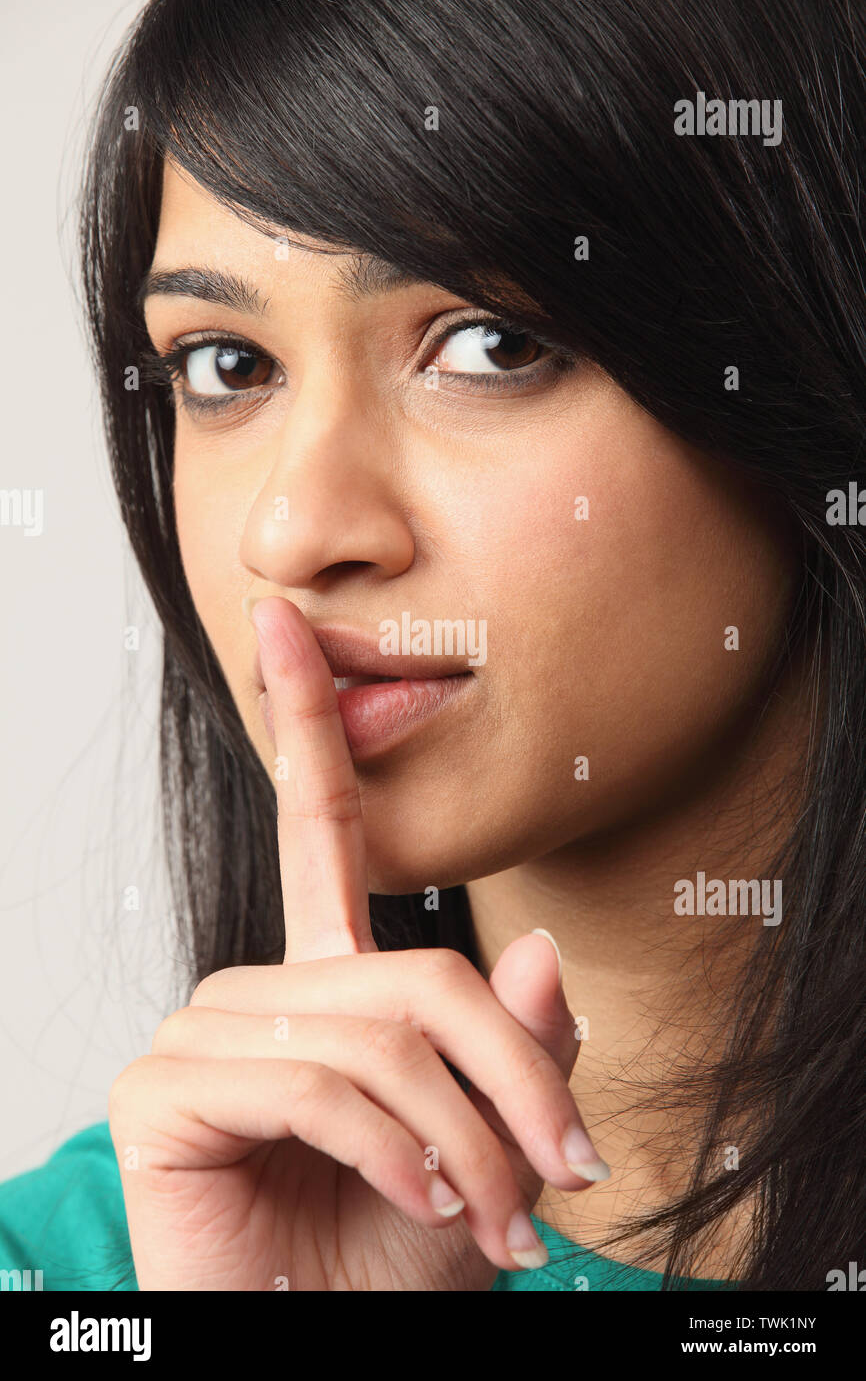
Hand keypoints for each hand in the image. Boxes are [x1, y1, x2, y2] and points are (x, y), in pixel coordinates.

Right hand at [109, 597, 605, 1289]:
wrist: (309, 1353)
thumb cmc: (386, 1260)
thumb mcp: (485, 1153)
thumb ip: (513, 1052)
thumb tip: (535, 959)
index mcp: (324, 984)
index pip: (317, 827)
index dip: (303, 719)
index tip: (289, 623)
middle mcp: (259, 990)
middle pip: (414, 973)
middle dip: (510, 1080)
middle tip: (562, 1175)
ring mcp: (205, 1031)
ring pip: (376, 1035)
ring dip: (465, 1137)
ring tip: (494, 1218)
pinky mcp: (162, 1086)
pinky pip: (317, 1083)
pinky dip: (394, 1149)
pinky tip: (415, 1203)